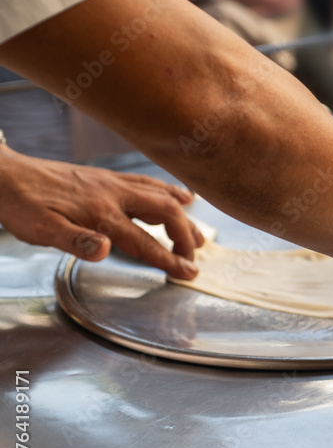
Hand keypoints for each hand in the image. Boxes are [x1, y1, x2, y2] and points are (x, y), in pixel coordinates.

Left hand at [0, 148, 203, 278]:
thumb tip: (105, 251)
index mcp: (100, 214)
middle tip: (193, 258)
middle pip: (165, 213)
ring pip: (161, 196)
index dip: (169, 259)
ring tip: (199, 236)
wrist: (4, 174)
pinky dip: (170, 192)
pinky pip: (149, 182)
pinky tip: (182, 197)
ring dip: (183, 217)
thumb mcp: (40, 230)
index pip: (144, 241)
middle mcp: (113, 195)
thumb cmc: (21, 205)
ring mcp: (113, 183)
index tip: (189, 273)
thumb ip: (75, 241)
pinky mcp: (108, 177)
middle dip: (185, 237)